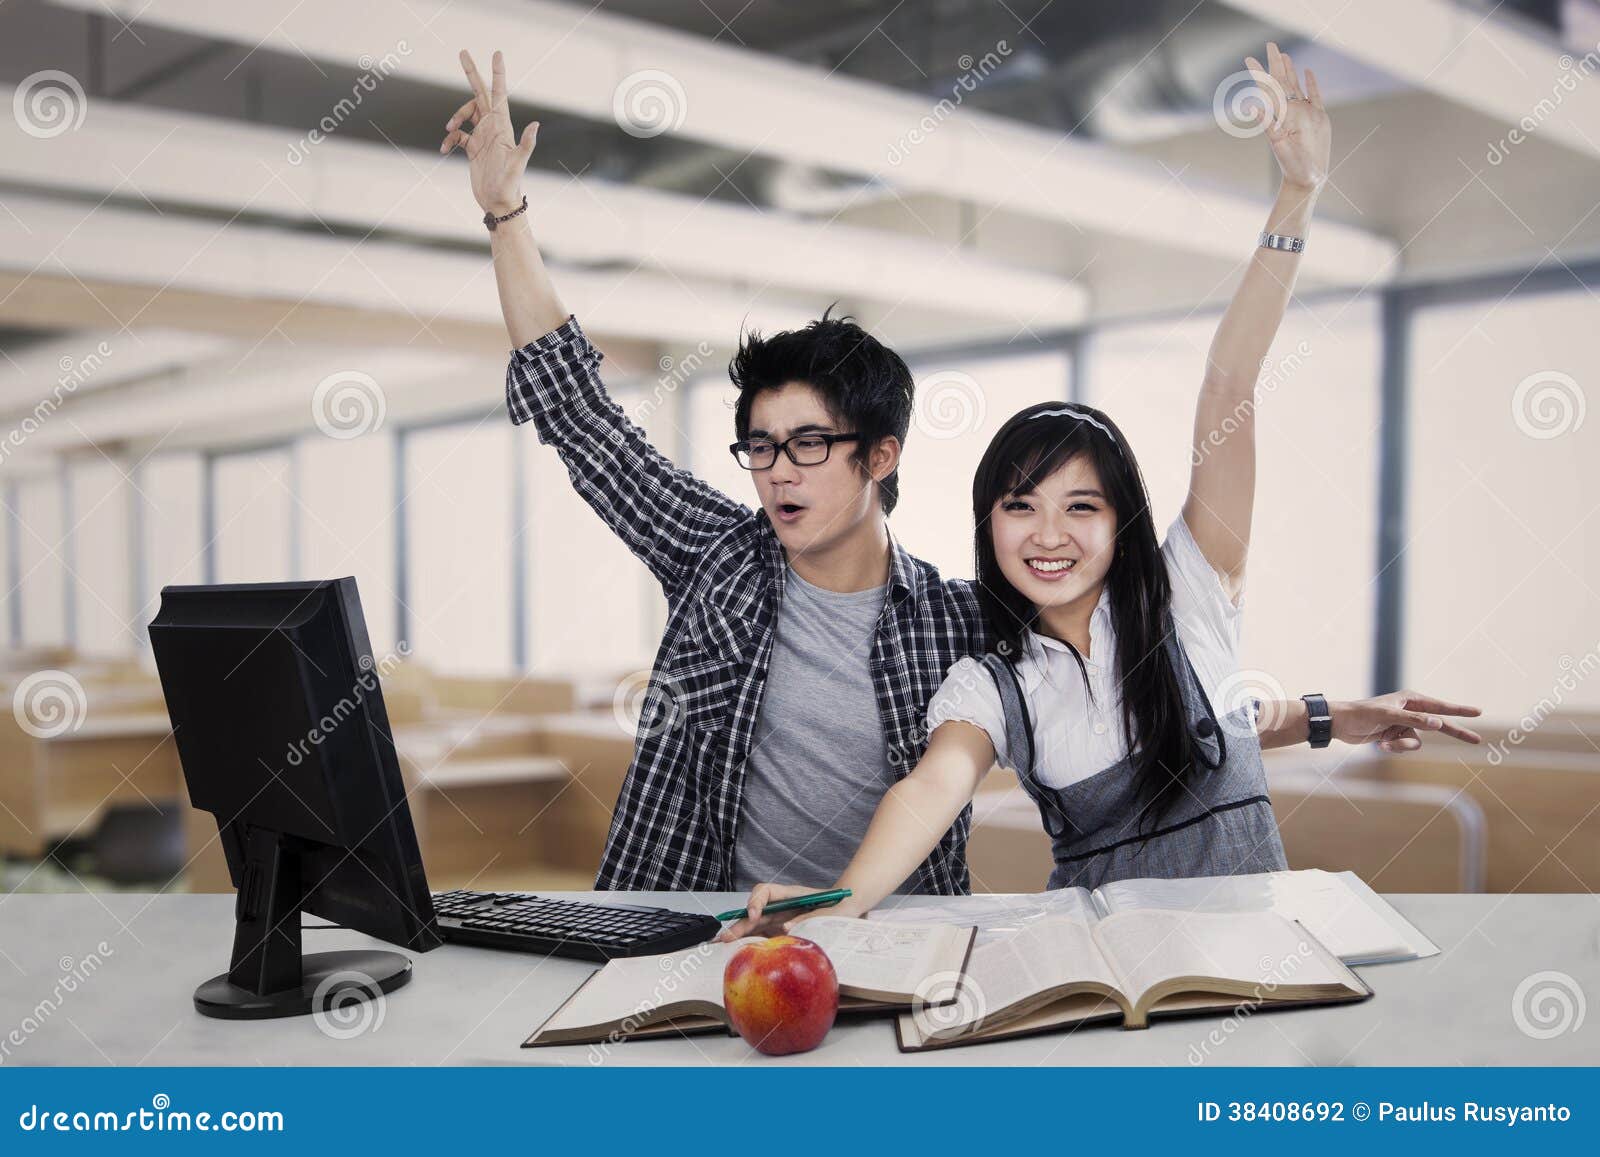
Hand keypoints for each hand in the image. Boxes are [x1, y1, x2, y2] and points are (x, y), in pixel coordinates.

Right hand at [440, 49, 537, 214]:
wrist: (498, 203)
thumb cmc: (509, 185)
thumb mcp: (517, 164)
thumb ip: (525, 145)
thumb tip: (536, 125)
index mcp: (502, 126)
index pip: (499, 94)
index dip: (498, 73)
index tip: (496, 53)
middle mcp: (493, 127)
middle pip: (480, 93)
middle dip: (471, 72)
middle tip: (462, 51)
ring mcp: (483, 137)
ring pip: (466, 113)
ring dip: (455, 116)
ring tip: (449, 129)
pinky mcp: (473, 148)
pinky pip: (458, 135)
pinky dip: (449, 138)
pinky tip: (445, 149)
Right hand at [714, 883, 859, 941]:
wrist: (850, 911)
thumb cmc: (842, 905)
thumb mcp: (831, 911)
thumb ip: (810, 917)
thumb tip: (786, 927)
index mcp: (790, 895)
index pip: (764, 892)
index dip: (755, 902)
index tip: (755, 916)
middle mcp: (781, 907)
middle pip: (754, 911)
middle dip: (739, 923)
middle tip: (725, 938)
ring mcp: (780, 920)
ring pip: (754, 926)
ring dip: (739, 935)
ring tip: (723, 946)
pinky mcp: (782, 934)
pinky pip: (763, 938)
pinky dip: (751, 945)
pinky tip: (739, 954)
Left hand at [1242, 42, 1329, 191]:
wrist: (1308, 177)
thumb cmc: (1291, 165)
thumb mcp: (1278, 143)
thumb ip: (1267, 124)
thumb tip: (1252, 106)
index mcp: (1280, 114)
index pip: (1268, 88)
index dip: (1259, 74)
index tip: (1248, 60)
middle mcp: (1290, 111)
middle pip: (1282, 81)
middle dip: (1275, 63)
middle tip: (1270, 45)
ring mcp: (1305, 113)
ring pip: (1296, 84)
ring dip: (1290, 69)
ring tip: (1284, 54)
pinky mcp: (1319, 117)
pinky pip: (1315, 95)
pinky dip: (1311, 82)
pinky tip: (1307, 71)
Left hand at [1331, 690, 1482, 752]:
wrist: (1340, 724)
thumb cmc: (1361, 714)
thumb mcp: (1387, 716)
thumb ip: (1413, 720)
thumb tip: (1437, 722)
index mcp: (1410, 700)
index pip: (1440, 706)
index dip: (1459, 710)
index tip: (1479, 712)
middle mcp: (1410, 711)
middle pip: (1438, 725)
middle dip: (1455, 732)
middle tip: (1476, 740)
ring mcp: (1403, 724)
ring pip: (1417, 741)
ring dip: (1403, 745)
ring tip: (1386, 742)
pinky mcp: (1395, 735)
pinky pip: (1406, 746)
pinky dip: (1396, 748)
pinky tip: (1381, 744)